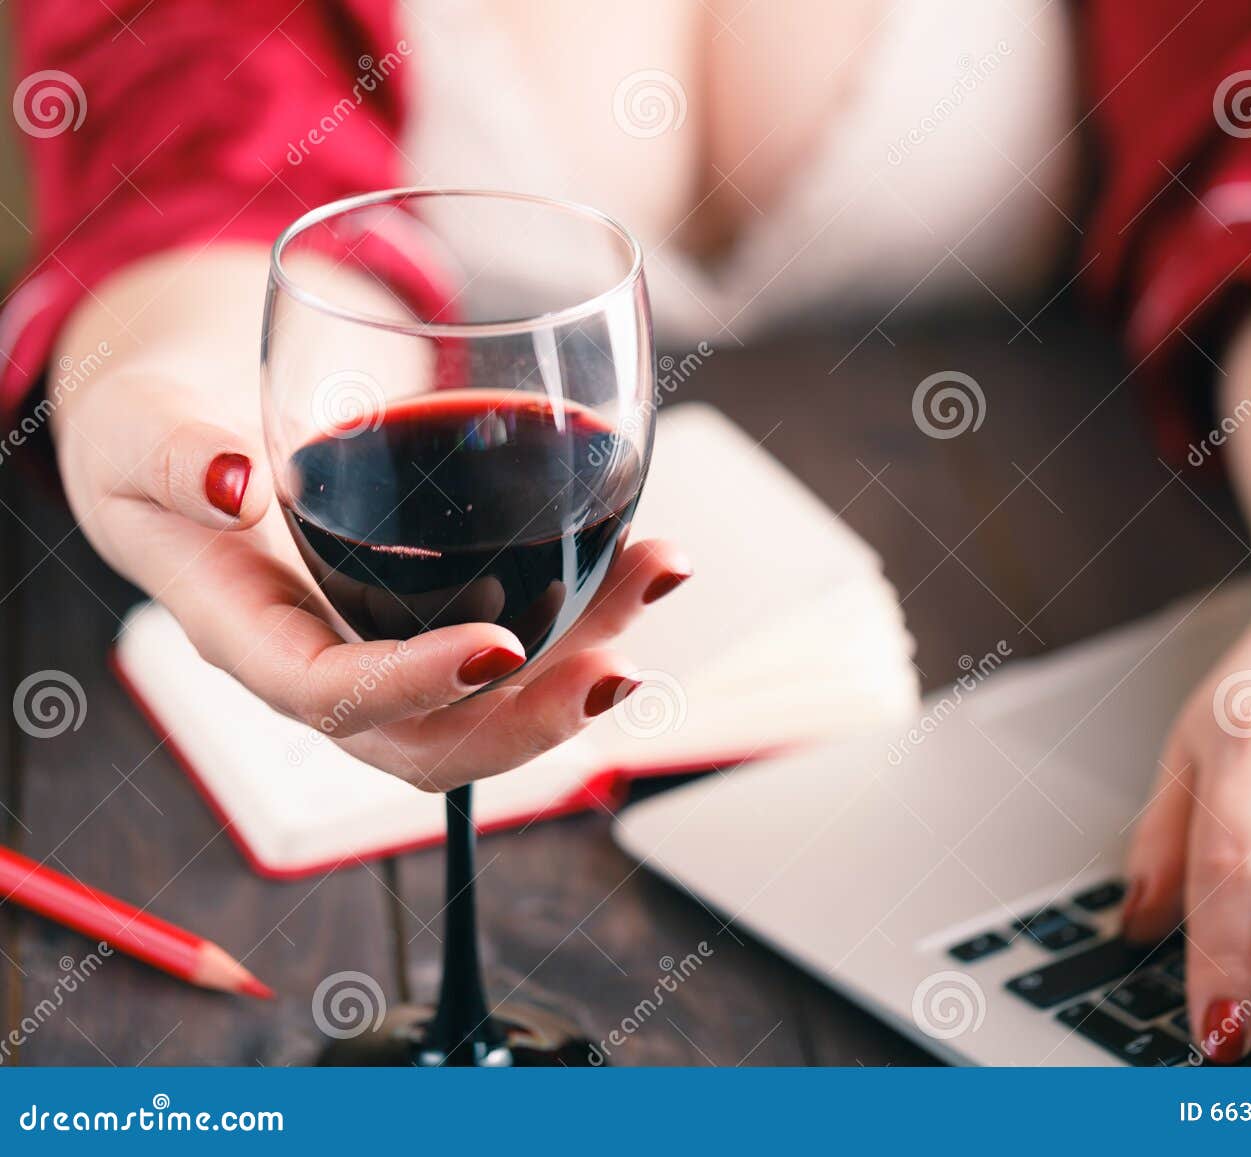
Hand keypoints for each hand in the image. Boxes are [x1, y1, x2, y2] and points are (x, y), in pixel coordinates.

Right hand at [52, 370, 690, 791]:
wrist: (193, 441)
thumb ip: (170, 455)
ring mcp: (390, 647)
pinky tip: (648, 555)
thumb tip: (231, 482)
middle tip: (616, 669)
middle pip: (435, 740)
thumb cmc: (153, 439)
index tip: (497, 651)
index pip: (330, 693)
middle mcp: (329, 662)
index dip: (414, 688)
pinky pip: (522, 641)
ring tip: (659, 573)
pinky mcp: (438, 615)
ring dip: (587, 656)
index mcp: (247, 636)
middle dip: (533, 721)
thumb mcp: (135, 428)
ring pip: (497, 698)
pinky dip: (594, 606)